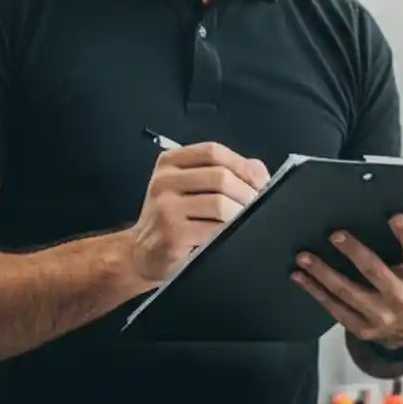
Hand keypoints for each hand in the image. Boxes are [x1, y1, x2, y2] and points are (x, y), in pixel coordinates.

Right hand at [127, 142, 270, 282]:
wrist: (143, 252)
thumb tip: (258, 172)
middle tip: (257, 207)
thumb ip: (224, 172)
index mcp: (169, 162)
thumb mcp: (190, 187)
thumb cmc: (174, 217)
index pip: (212, 151)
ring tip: (245, 222)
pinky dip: (230, 232)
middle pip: (220, 177)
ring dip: (242, 215)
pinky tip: (230, 236)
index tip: (258, 181)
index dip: (241, 164)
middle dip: (248, 193)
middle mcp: (164, 181)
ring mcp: (166, 207)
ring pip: (220, 203)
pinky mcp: (173, 233)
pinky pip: (214, 229)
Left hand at [292, 213, 402, 348]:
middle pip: (375, 272)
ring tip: (303, 256)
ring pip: (347, 292)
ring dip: (322, 272)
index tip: (394, 217)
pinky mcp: (361, 327)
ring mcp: (380, 316)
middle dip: (354, 253)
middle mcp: (401, 299)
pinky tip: (298, 275)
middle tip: (334, 234)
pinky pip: (333, 307)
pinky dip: (314, 290)